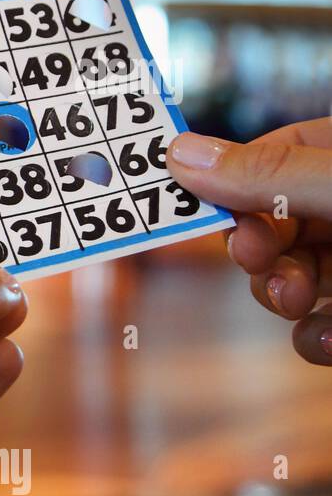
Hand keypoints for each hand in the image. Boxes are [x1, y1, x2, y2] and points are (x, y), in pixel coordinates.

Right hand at [168, 121, 331, 365]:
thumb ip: (273, 175)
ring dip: (280, 297)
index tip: (215, 213)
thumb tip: (178, 155)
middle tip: (260, 261)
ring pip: (289, 279)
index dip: (233, 186)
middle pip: (271, 224)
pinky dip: (316, 340)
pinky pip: (318, 328)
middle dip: (257, 251)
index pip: (272, 156)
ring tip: (300, 304)